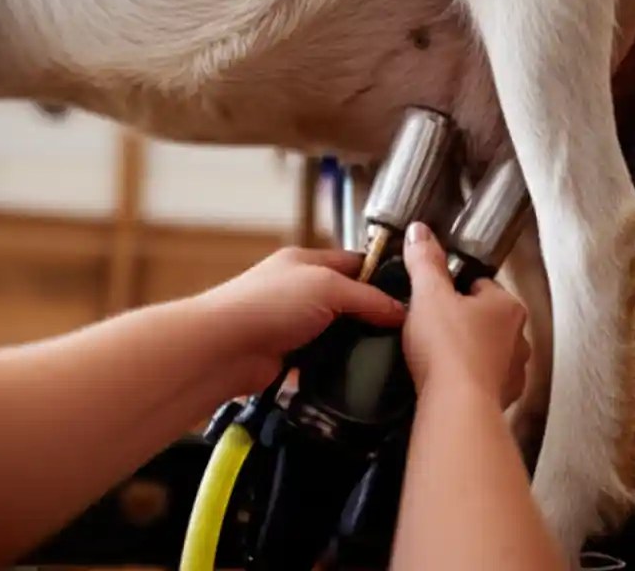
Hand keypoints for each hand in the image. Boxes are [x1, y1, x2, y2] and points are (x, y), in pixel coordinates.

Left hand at [196, 246, 406, 378]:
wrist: (224, 348)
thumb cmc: (267, 304)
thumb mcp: (327, 287)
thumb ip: (366, 297)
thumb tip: (399, 311)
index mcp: (307, 262)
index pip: (354, 262)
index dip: (382, 274)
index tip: (410, 293)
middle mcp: (300, 290)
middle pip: (347, 299)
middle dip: (372, 314)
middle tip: (405, 330)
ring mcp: (293, 324)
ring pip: (337, 332)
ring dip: (355, 343)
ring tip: (390, 355)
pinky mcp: (289, 355)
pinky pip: (323, 359)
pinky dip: (338, 365)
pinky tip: (361, 373)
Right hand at [401, 222, 528, 406]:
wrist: (456, 407)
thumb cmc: (448, 350)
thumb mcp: (428, 295)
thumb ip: (425, 261)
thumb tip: (420, 233)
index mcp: (506, 306)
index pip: (481, 285)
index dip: (453, 289)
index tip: (434, 296)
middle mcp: (518, 338)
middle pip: (485, 318)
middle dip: (462, 321)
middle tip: (431, 327)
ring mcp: (513, 370)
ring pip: (487, 351)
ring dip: (467, 352)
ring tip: (436, 357)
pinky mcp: (502, 398)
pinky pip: (484, 381)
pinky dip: (468, 381)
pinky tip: (446, 381)